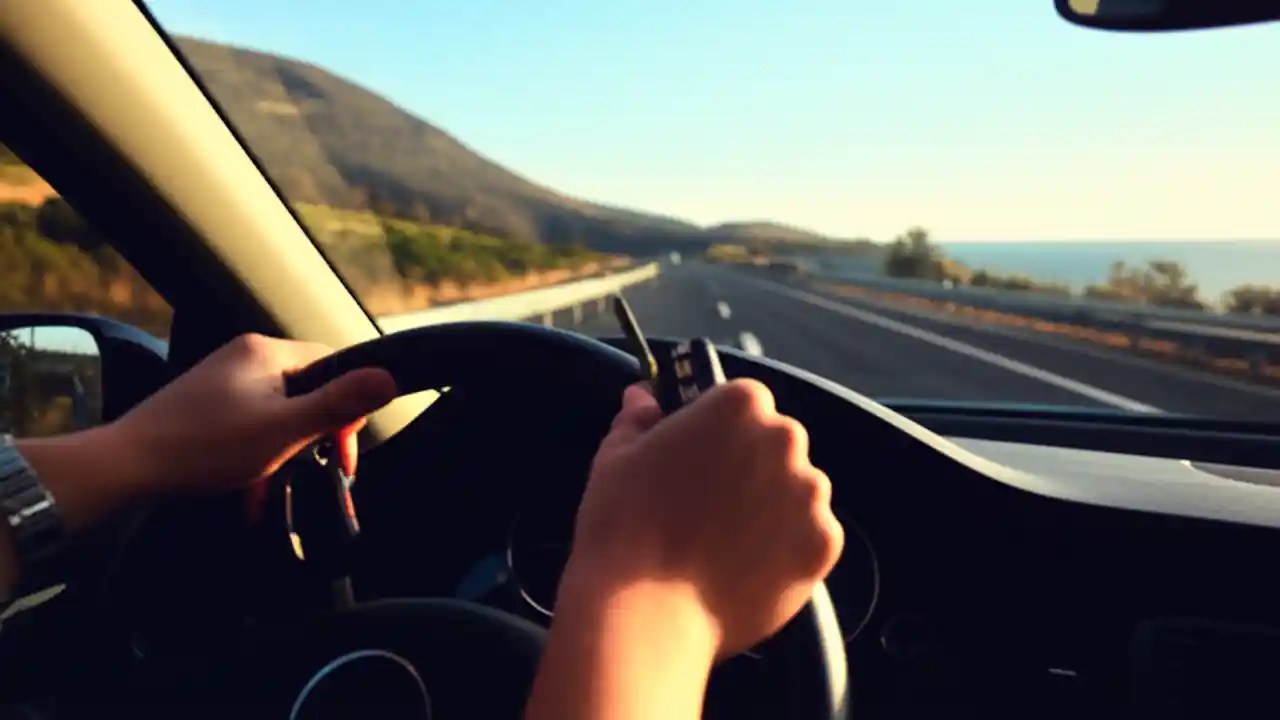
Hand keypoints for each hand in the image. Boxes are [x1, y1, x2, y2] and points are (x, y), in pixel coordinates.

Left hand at [110, 333, 396, 499]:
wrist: (126, 467)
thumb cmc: (205, 447)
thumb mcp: (284, 429)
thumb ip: (338, 404)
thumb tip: (390, 377)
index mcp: (266, 351)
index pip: (334, 363)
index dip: (349, 406)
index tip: (343, 449)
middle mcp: (245, 356)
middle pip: (308, 390)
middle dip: (317, 435)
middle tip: (321, 471)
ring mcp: (223, 380)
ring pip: (280, 413)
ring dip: (287, 454)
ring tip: (278, 489)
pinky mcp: (206, 406)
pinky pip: (252, 426)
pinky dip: (259, 457)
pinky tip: (252, 491)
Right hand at [567, 380, 843, 658]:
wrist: (645, 613)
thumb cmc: (623, 526)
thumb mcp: (617, 457)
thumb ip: (639, 418)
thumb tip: (643, 396)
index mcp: (739, 405)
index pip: (745, 402)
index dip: (722, 430)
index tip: (702, 456)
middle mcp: (785, 440)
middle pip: (778, 444)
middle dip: (752, 466)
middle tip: (710, 504)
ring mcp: (810, 494)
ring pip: (798, 491)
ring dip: (773, 508)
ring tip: (726, 542)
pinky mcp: (823, 546)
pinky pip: (810, 538)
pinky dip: (787, 551)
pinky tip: (745, 567)